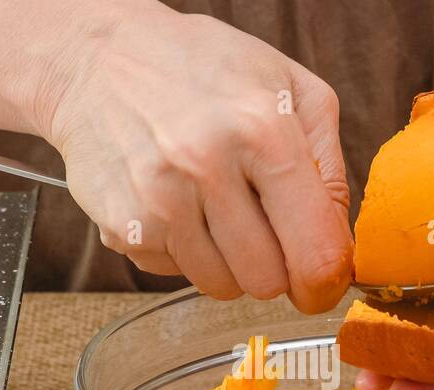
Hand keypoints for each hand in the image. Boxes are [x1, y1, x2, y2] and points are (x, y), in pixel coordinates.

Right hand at [34, 3, 352, 312]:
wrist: (97, 59)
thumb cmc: (201, 69)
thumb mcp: (289, 87)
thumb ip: (327, 167)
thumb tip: (336, 246)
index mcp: (262, 130)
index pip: (313, 250)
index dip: (325, 283)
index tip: (321, 286)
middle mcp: (206, 166)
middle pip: (267, 280)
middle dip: (273, 265)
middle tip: (261, 226)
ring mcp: (157, 201)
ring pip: (221, 286)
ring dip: (228, 262)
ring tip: (215, 208)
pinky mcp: (122, 227)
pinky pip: (175, 275)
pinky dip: (184, 252)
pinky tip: (176, 204)